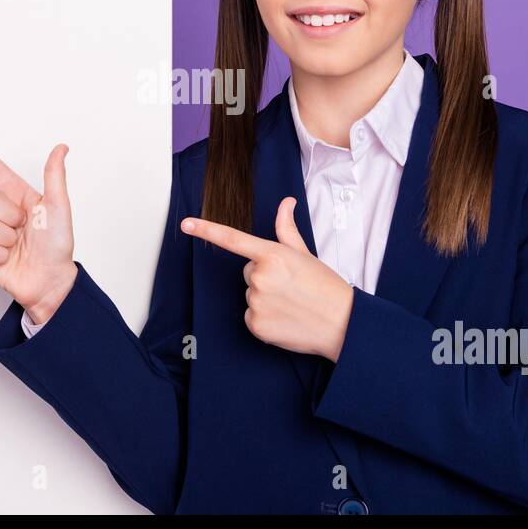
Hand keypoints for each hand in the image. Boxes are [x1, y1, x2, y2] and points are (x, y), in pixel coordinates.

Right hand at [0, 124, 77, 323]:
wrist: (51, 280)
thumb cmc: (57, 245)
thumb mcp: (59, 207)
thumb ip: (55, 176)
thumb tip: (61, 148)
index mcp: (15, 194)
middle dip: (9, 215)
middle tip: (23, 228)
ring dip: (6, 238)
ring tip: (18, 245)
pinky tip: (8, 259)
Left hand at [180, 198, 353, 361]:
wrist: (342, 324)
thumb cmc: (326, 287)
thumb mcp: (305, 254)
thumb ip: (286, 230)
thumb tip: (286, 203)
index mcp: (273, 255)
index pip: (233, 240)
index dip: (206, 230)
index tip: (186, 224)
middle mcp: (260, 277)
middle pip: (248, 272)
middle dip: (265, 277)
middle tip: (291, 287)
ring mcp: (256, 302)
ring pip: (249, 295)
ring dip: (266, 299)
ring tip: (292, 304)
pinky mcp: (255, 325)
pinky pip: (250, 317)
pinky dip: (265, 319)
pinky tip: (286, 319)